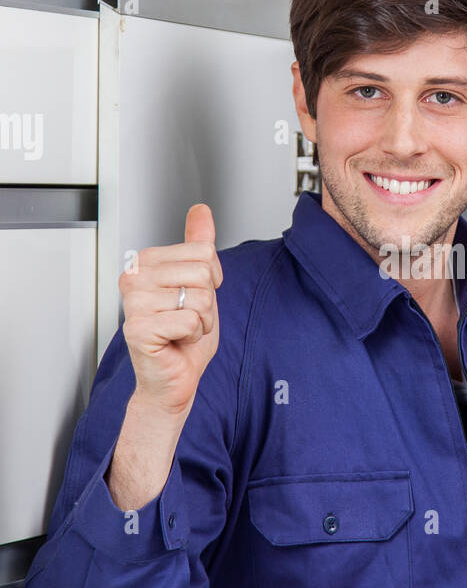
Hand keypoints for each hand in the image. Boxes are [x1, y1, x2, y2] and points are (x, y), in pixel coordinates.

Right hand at [119, 204, 222, 417]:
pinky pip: (191, 320)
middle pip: (202, 272)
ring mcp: (133, 303)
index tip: (193, 296)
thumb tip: (200, 210)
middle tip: (188, 318)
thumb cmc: (184, 335)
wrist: (175, 377)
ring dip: (202, 321)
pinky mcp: (138, 328)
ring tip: (182, 330)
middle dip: (207, 301)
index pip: (203, 250)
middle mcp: (134, 278)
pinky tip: (176, 341)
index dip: (211, 278)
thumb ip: (198, 245)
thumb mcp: (199, 283)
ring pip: (199, 297)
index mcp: (145, 262)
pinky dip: (194, 335)